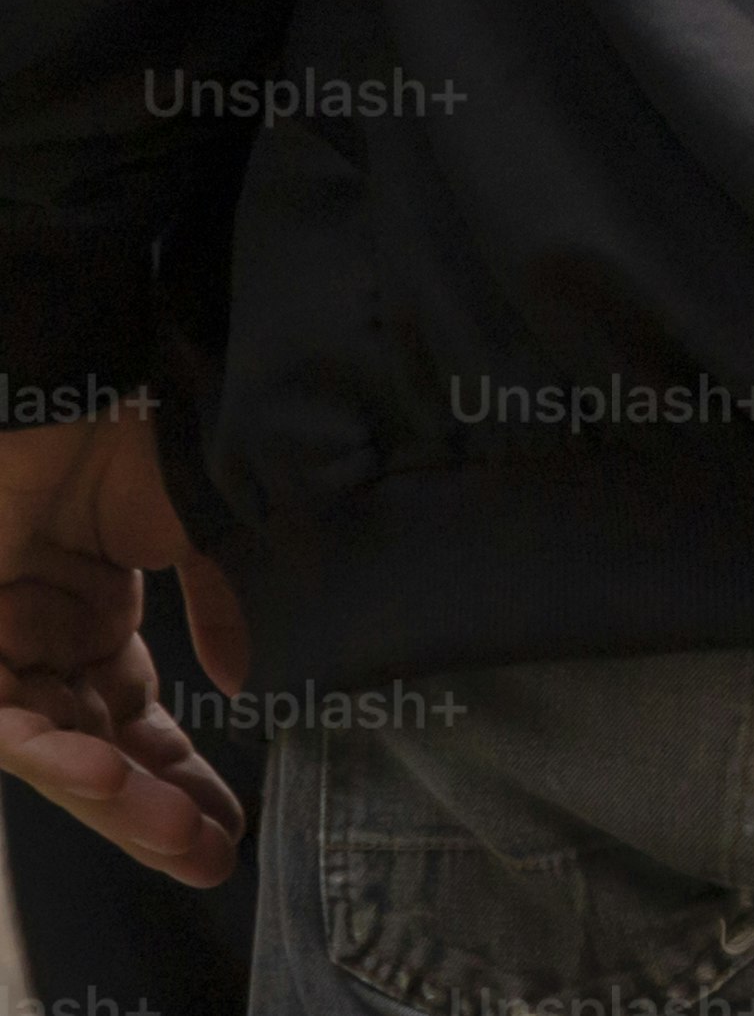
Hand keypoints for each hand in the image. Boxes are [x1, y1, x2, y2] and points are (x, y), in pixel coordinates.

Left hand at [0, 406, 250, 883]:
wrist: (84, 383)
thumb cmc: (135, 439)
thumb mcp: (196, 534)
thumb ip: (221, 609)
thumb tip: (242, 684)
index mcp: (94, 631)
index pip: (137, 732)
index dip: (180, 783)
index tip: (229, 829)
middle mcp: (44, 653)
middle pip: (96, 758)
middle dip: (149, 815)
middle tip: (207, 858)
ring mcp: (5, 649)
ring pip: (51, 753)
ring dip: (109, 800)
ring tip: (171, 835)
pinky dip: (44, 752)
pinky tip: (96, 774)